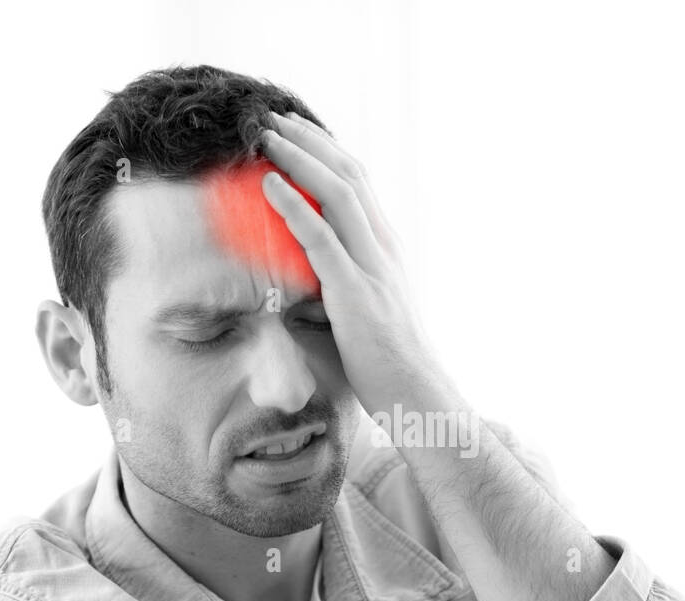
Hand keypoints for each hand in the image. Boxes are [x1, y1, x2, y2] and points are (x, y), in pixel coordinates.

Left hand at [259, 111, 451, 414]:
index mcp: (388, 250)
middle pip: (349, 175)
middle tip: (275, 119)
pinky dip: (293, 206)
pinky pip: (321, 238)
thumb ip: (336, 292)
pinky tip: (269, 185)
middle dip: (311, 140)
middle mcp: (385, 248)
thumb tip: (299, 291)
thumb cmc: (387, 365)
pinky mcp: (356, 293)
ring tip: (267, 137)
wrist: (418, 396)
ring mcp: (373, 268)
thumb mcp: (362, 315)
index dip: (328, 153)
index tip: (297, 134)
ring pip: (338, 193)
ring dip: (299, 158)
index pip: (360, 186)